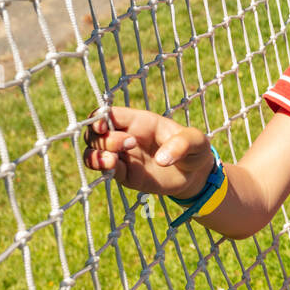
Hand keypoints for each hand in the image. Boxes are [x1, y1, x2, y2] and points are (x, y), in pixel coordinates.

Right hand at [81, 106, 212, 198]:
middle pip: (96, 133)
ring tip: (112, 160)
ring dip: (95, 155)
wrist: (195, 175)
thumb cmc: (194, 150)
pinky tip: (111, 168)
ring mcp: (123, 156)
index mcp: (139, 121)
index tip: (103, 127)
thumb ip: (182, 144)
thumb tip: (162, 160)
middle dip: (104, 138)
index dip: (99, 118)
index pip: (110, 114)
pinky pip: (105, 170)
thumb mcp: (196, 141)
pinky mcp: (124, 174)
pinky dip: (102, 169)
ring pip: (93, 152)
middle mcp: (126, 136)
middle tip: (128, 144)